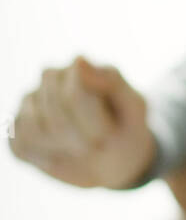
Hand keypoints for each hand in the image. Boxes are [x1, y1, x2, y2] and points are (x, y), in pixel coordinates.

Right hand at [9, 56, 156, 187]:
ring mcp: (30, 104)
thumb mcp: (134, 107)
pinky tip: (62, 154)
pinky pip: (20, 144)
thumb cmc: (126, 127)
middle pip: (53, 110)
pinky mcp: (18, 131)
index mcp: (79, 68)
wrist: (117, 158)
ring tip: (82, 149)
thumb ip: (112, 81)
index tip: (109, 136)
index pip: (73, 94)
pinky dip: (45, 158)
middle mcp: (49, 79)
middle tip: (98, 145)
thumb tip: (78, 60)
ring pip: (34, 128)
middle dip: (79, 136)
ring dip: (63, 147)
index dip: (92, 122)